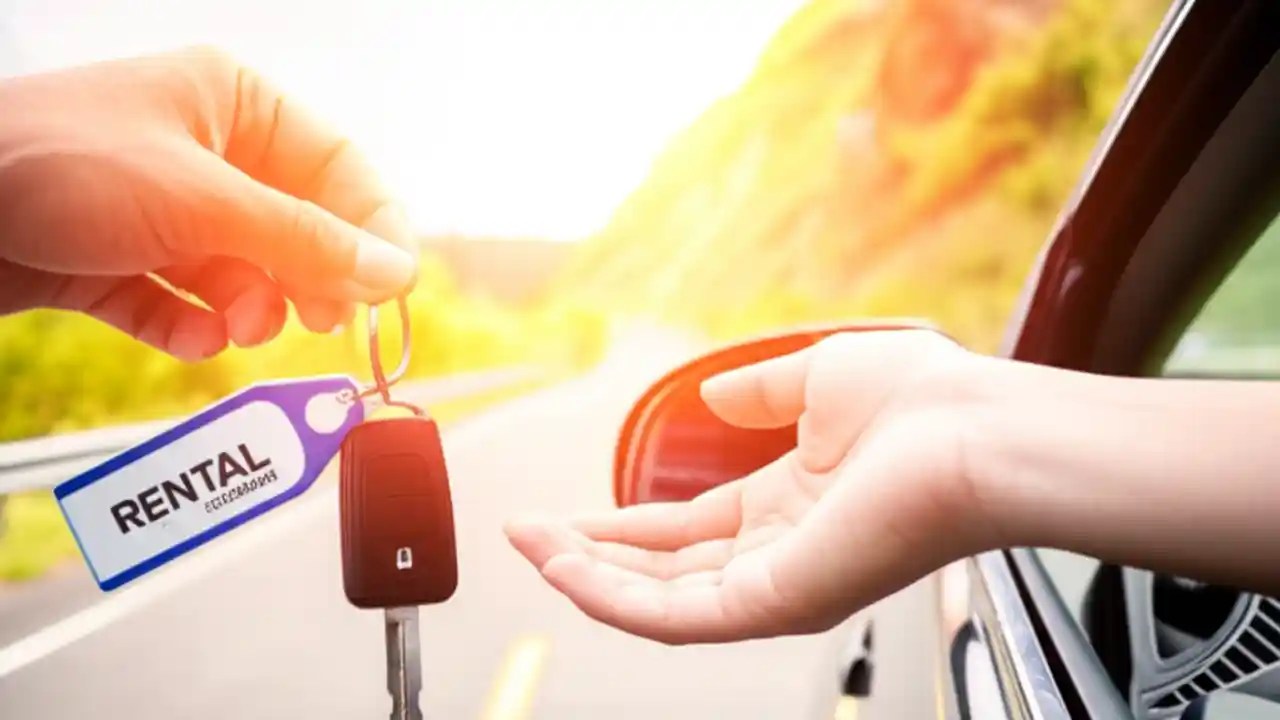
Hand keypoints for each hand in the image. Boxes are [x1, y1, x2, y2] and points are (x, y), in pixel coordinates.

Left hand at [0, 47, 416, 359]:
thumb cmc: (52, 166)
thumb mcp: (199, 201)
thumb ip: (304, 241)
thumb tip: (392, 272)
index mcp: (232, 104)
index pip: (338, 167)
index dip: (373, 228)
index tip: (391, 288)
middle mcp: (201, 152)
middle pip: (295, 224)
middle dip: (307, 276)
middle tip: (319, 318)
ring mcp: (157, 206)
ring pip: (242, 270)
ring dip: (250, 308)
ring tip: (237, 328)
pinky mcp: (115, 259)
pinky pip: (181, 300)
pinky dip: (192, 325)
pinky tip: (192, 336)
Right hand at [506, 330, 999, 643]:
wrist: (980, 430)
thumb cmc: (925, 401)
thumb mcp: (819, 378)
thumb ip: (762, 392)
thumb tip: (716, 392)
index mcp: (789, 507)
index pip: (685, 533)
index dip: (618, 525)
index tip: (562, 514)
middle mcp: (779, 555)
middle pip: (661, 572)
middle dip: (588, 555)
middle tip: (525, 535)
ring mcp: (778, 585)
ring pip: (659, 602)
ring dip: (586, 578)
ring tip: (529, 549)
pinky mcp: (778, 603)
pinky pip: (677, 616)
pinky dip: (615, 598)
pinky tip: (566, 570)